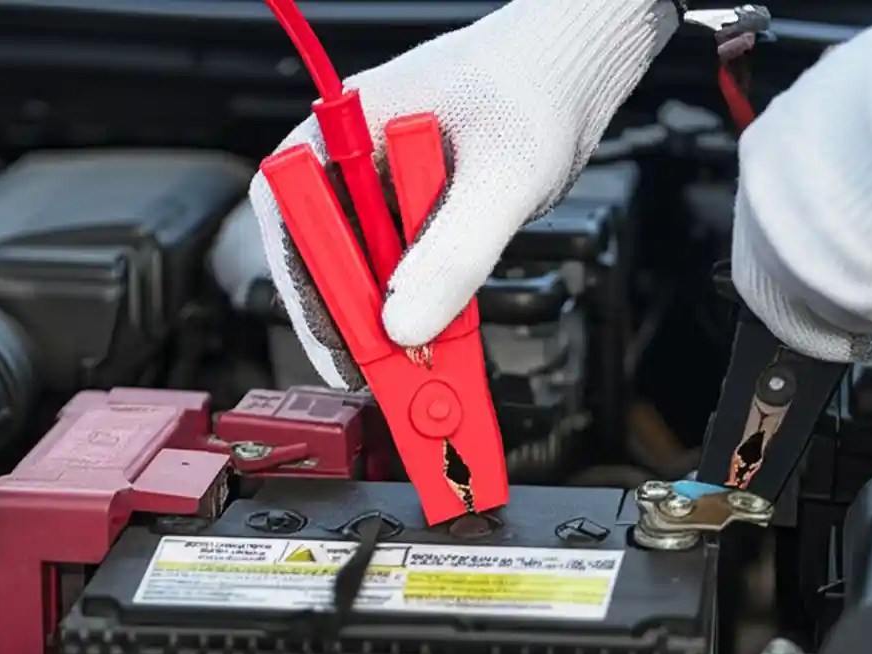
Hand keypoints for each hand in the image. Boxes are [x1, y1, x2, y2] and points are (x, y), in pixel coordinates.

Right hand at [250, 0, 677, 388]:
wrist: (579, 67)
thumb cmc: (537, 82)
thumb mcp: (502, 175)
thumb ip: (453, 252)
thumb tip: (405, 322)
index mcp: (346, 127)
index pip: (292, 214)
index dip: (305, 283)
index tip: (336, 339)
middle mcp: (355, 157)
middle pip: (325, 251)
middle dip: (351, 315)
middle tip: (382, 369)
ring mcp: (386, 185)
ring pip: (365, 266)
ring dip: (389, 317)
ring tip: (418, 362)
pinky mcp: (419, 209)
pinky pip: (406, 267)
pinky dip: (423, 304)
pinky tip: (442, 334)